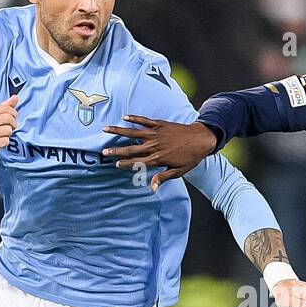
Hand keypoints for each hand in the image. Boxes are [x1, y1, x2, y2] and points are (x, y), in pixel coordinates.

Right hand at [0, 95, 17, 162]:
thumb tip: (15, 97)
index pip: (6, 108)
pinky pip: (5, 141)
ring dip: (8, 135)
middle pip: (9, 118)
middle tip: (9, 129)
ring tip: (1, 136)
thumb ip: (4, 107)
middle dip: (12, 125)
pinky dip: (5, 143)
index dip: (13, 114)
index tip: (11, 119)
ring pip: (8, 130)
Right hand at [102, 117, 217, 190]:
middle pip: (131, 148)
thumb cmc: (190, 158)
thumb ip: (163, 178)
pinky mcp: (160, 124)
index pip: (138, 162)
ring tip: (106, 128)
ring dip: (119, 131)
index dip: (126, 164)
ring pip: (134, 132)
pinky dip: (135, 119)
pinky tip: (124, 117)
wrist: (201, 140)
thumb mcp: (178, 171)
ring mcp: (156, 134)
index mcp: (158, 158)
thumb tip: (151, 189)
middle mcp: (154, 146)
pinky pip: (145, 121)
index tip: (115, 164)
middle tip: (104, 152)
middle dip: (116, 150)